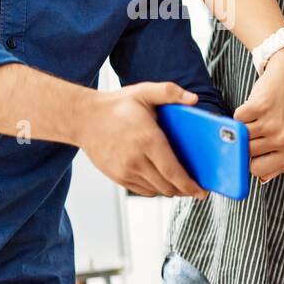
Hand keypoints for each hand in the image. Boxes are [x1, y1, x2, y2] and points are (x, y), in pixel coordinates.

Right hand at [78, 82, 206, 198]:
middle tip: (196, 187)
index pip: (174, 172)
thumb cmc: (115, 106)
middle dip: (185, 189)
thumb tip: (193, 99)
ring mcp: (124, 170)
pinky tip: (162, 181)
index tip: (202, 191)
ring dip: (171, 190)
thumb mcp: (143, 92)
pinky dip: (155, 189)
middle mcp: (136, 159)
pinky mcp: (116, 176)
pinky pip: (142, 190)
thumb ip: (170, 92)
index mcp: (147, 140)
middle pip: (167, 185)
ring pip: (156, 190)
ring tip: (182, 184)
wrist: (82, 118)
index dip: (190, 185)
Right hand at [234, 46, 283, 181]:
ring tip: (258, 117)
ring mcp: (272, 123)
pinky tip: (256, 106)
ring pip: (239, 136)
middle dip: (245, 143)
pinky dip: (241, 112)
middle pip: (245, 154)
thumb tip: (261, 180)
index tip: (251, 152)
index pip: (258, 171)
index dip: (250, 161)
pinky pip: (236, 118)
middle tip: (256, 129)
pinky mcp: (260, 107)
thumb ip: (280, 161)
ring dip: (243, 126)